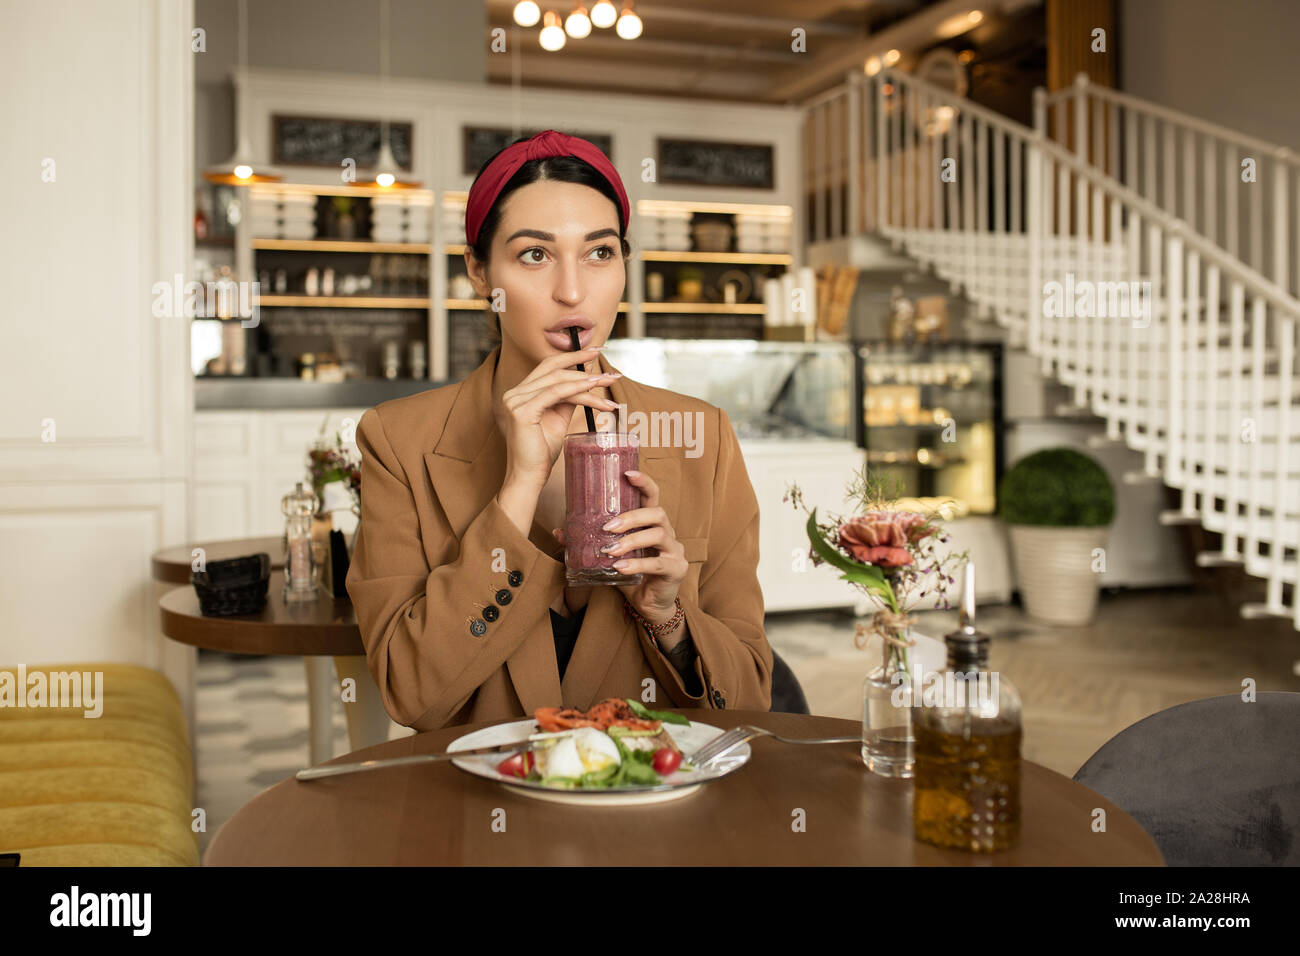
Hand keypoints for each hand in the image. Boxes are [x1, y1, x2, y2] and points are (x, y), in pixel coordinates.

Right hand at [498, 346, 619, 489]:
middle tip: (606, 361)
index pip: (548, 366)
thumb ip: (567, 399)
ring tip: (608, 381)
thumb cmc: (542, 453)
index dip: (572, 356)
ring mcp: (516, 401)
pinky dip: (577, 389)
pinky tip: (593, 389)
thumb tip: (586, 381)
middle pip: (552, 367)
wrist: (529, 477)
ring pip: (558, 381)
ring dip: (586, 379)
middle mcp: (515, 393)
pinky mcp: (522, 411)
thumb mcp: (558, 419)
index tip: (596, 352)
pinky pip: (555, 393)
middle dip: (582, 361)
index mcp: (521, 393)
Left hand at [552, 469, 685, 622]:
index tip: (627, 473)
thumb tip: (559, 531)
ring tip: (610, 550)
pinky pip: (656, 563)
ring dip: (631, 540)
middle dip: (631, 516)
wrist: (649, 605)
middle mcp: (667, 532)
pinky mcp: (675, 569)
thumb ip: (589, 543)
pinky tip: (619, 568)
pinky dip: (636, 564)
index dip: (643, 482)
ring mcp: (674, 550)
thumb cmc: (631, 575)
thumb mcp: (608, 556)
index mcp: (652, 523)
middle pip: (657, 513)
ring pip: (658, 535)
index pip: (652, 495)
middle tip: (608, 527)